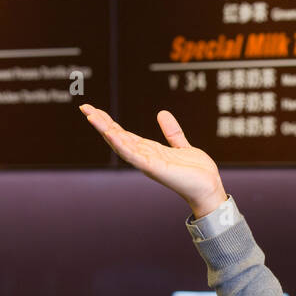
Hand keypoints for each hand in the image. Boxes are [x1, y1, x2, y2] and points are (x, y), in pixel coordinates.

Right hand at [79, 104, 226, 216]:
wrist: (209, 187)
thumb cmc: (197, 172)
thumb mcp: (182, 146)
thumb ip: (172, 132)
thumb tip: (162, 113)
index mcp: (149, 151)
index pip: (124, 134)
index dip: (109, 122)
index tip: (95, 110)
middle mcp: (145, 157)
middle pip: (118, 137)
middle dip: (101, 123)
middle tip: (85, 108)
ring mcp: (148, 163)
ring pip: (121, 144)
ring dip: (106, 131)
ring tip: (91, 117)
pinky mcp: (155, 168)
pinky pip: (134, 155)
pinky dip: (121, 145)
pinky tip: (111, 134)